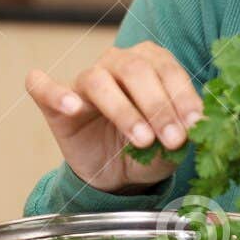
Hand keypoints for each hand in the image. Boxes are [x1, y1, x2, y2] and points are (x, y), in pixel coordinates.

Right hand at [26, 40, 203, 194]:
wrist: (113, 175)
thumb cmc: (145, 152)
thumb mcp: (169, 150)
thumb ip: (180, 139)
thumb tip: (196, 130)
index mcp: (151, 64)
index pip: (168, 70)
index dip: (182, 97)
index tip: (194, 125)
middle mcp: (117, 64)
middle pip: (136, 70)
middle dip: (158, 105)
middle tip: (173, 139)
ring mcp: (84, 81)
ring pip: (99, 80)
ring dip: (123, 110)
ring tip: (142, 139)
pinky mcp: (53, 102)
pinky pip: (43, 87)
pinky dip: (55, 92)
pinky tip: (73, 107)